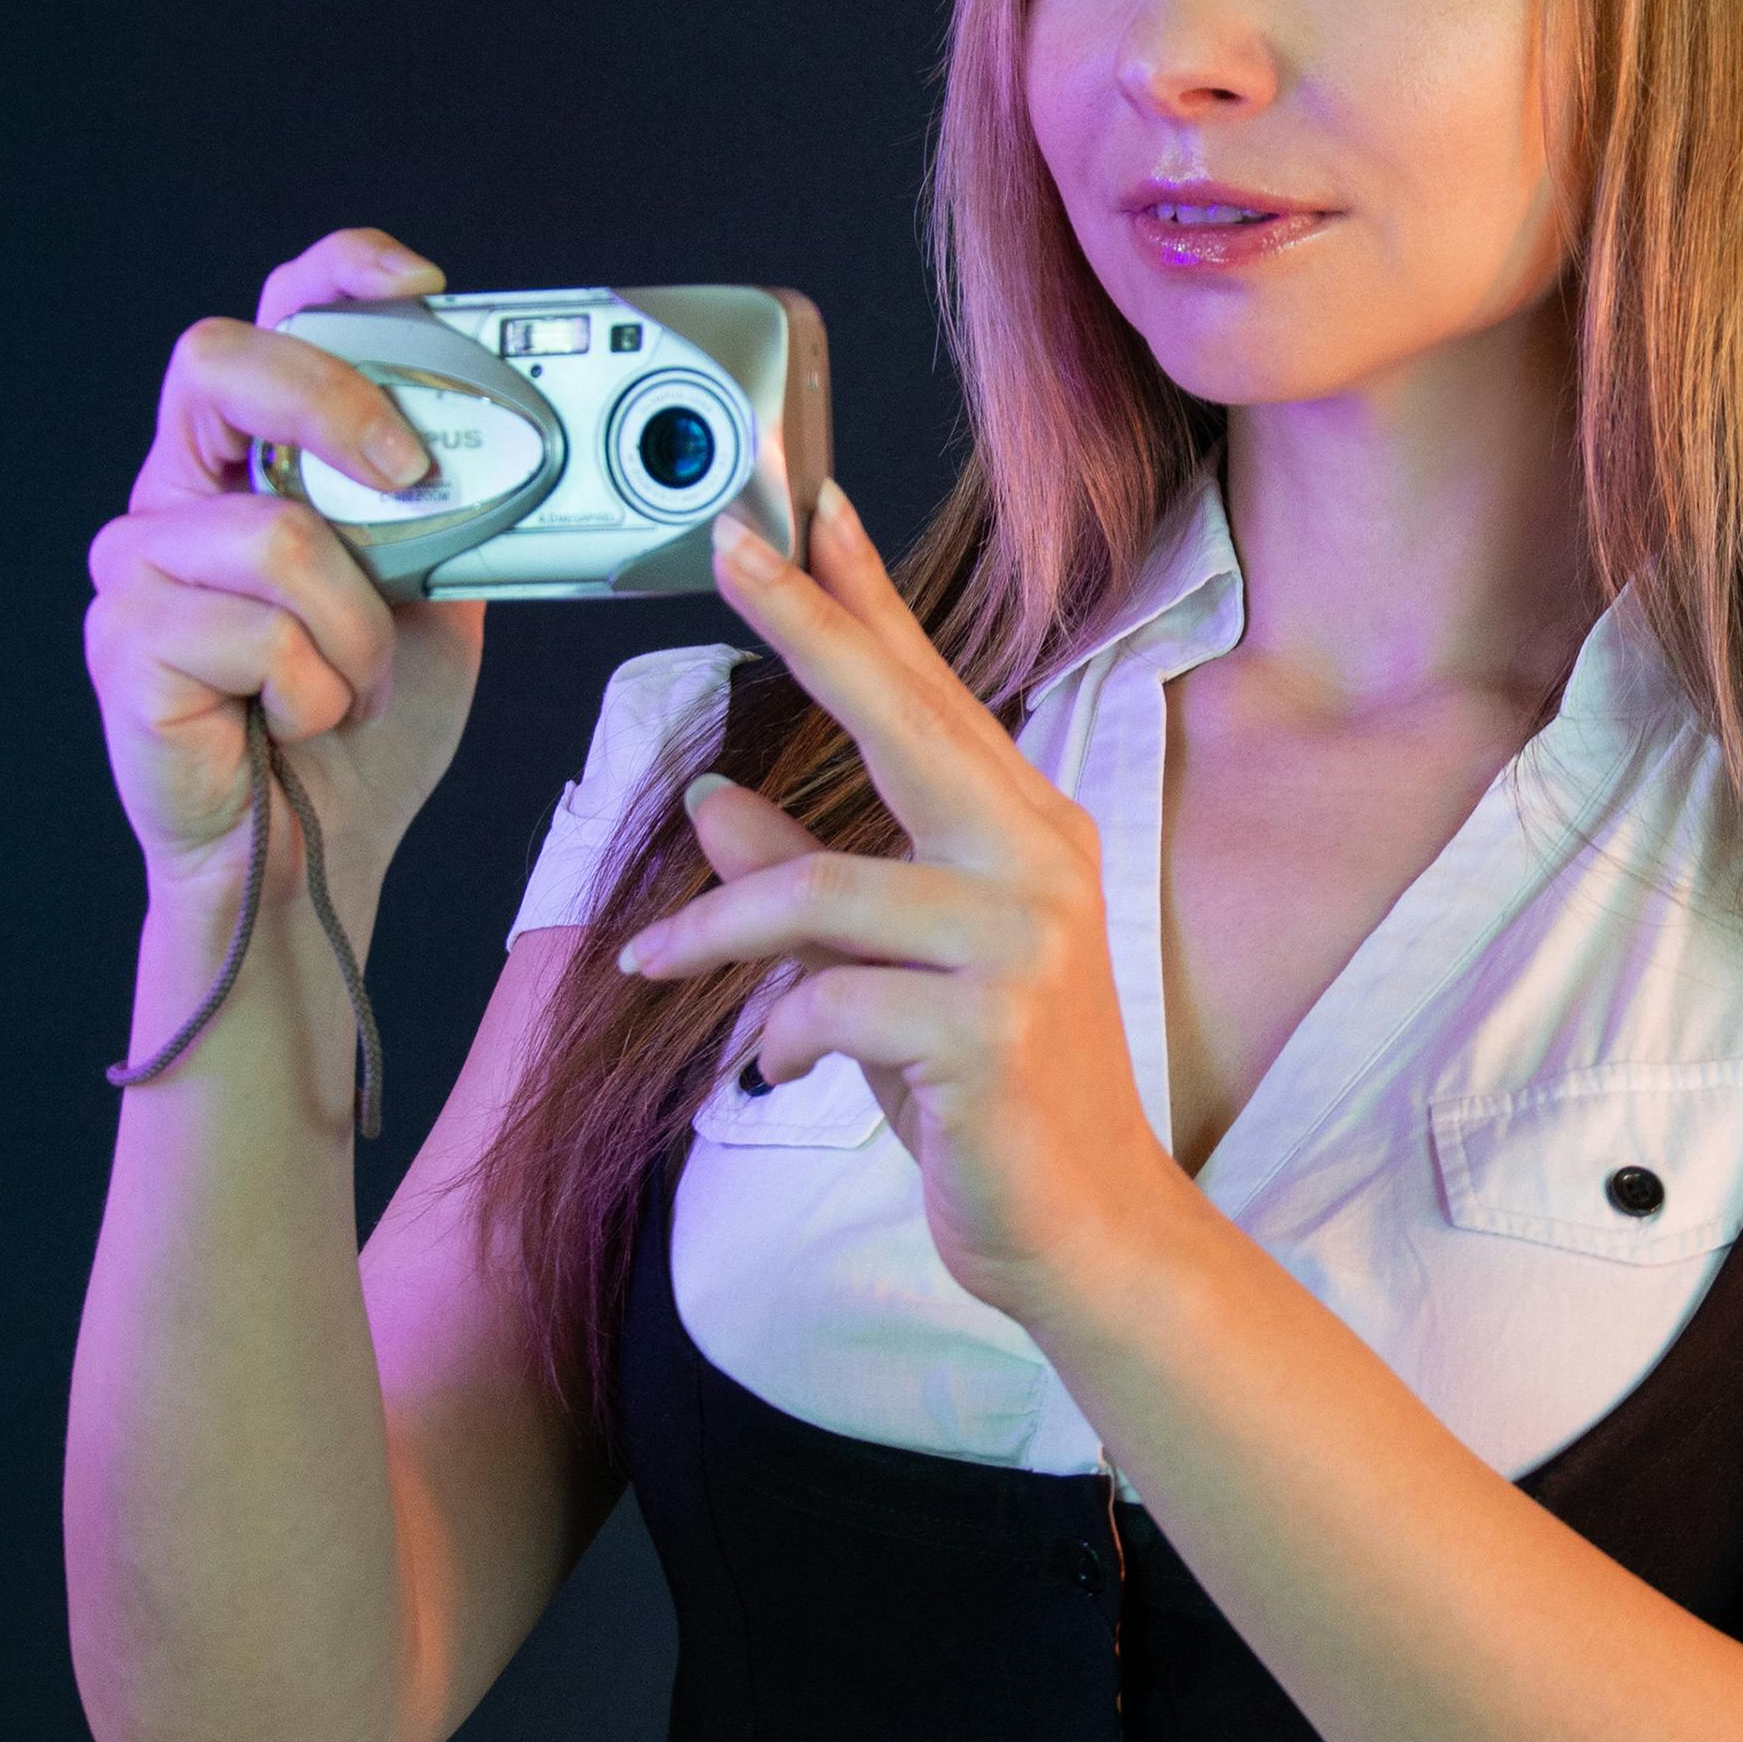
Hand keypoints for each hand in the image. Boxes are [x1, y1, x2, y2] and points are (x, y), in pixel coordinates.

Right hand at [85, 223, 485, 901]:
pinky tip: (302, 721)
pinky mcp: (124, 645)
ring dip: (358, 629)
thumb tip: (524, 441)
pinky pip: (260, 634)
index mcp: (250, 464)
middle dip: (337, 405)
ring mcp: (136, 566)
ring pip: (276, 535)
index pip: (271, 322)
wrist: (316, 856)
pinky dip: (318, 688)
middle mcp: (177, 495)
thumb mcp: (436, 598)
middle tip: (415, 478)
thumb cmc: (361, 726)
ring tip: (355, 685)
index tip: (424, 284)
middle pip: (222, 365)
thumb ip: (452, 513)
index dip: (335, 275)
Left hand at [616, 482, 1187, 1322]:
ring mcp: (1023, 944)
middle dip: (809, 623)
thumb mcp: (878, 978)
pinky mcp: (989, 1030)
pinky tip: (778, 1071)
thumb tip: (714, 799)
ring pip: (826, 890)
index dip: (867, 599)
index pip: (933, 693)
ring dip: (720, 929)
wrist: (1085, 1233)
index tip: (808, 508)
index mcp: (1022, 836)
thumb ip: (809, 885)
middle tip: (729, 542)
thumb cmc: (988, 1104)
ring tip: (657, 967)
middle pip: (903, 719)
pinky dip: (778, 1035)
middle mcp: (1038, 862)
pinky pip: (830, 1001)